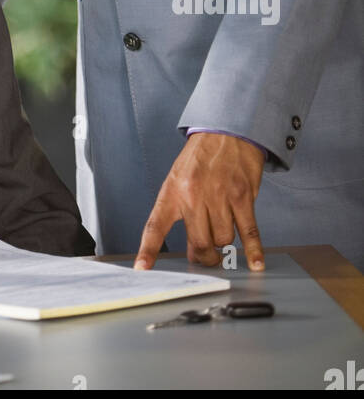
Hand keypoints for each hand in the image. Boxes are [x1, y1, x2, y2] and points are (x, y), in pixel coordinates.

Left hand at [134, 133, 265, 271]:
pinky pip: (249, 232)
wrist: (226, 130)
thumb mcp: (179, 178)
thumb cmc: (201, 156)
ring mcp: (220, 196)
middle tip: (208, 257)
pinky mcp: (243, 196)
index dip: (148, 250)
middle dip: (204, 257)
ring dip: (225, 245)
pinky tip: (255, 263)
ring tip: (223, 235)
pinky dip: (253, 251)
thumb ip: (182, 210)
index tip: (142, 268)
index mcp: (172, 191)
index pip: (155, 225)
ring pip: (223, 240)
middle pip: (199, 244)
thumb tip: (194, 249)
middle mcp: (194, 195)